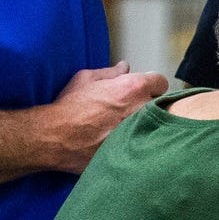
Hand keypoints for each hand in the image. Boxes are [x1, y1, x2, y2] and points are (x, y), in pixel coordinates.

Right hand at [41, 62, 165, 173]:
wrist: (56, 138)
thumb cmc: (69, 107)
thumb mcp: (85, 79)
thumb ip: (110, 72)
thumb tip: (125, 67)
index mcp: (134, 87)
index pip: (161, 83)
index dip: (152, 86)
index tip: (143, 92)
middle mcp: (142, 109)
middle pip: (163, 105)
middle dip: (151, 106)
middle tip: (134, 112)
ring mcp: (141, 132)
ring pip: (157, 127)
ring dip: (147, 126)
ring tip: (129, 130)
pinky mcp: (136, 152)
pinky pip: (147, 146)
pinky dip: (139, 145)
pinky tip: (124, 145)